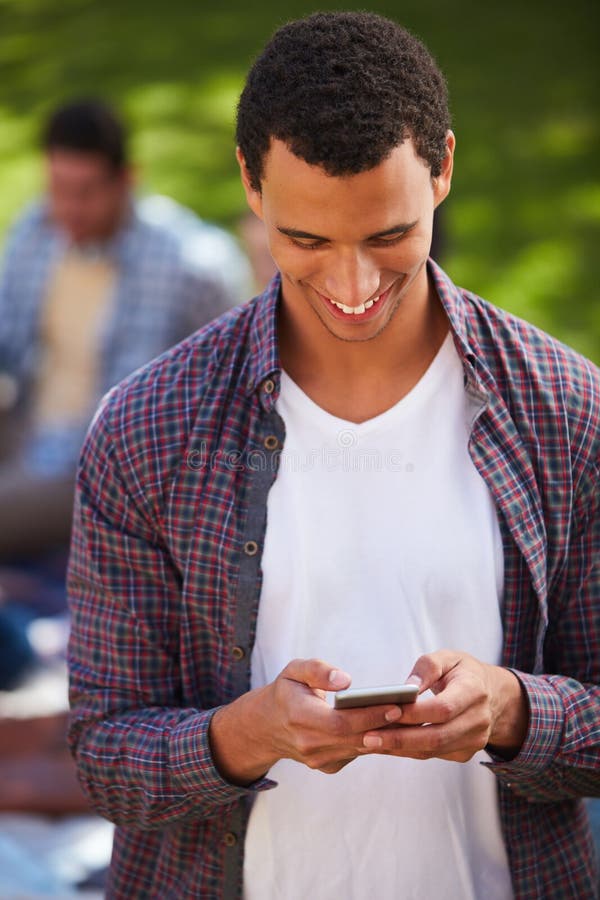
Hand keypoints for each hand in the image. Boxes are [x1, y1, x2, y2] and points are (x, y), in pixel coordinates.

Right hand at [209, 658, 402, 783]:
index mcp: (299, 717)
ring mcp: (318, 759)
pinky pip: (357, 753)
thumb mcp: (293, 670)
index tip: (396, 705)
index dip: (370, 716)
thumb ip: (317, 670)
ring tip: (413, 718)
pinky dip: (376, 741)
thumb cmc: (286, 691)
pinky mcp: (328, 765)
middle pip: (355, 738)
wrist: (266, 727)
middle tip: (415, 711)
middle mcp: (308, 744)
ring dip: (386, 735)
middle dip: (386, 725)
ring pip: (359, 748)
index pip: (341, 722)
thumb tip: (346, 680)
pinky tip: (396, 728)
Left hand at [361, 650, 528, 762]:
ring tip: (370, 742)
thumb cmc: (462, 672)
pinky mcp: (465, 753)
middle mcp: (478, 720)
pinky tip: (385, 745)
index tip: (388, 710)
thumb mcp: (448, 657)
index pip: (443, 708)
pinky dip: (407, 751)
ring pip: (433, 749)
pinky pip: (433, 755)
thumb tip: (406, 688)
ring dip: (399, 748)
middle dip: (400, 738)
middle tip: (368, 737)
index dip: (416, 712)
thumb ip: (427, 667)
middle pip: (437, 736)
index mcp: (474, 691)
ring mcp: (474, 740)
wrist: (492, 695)